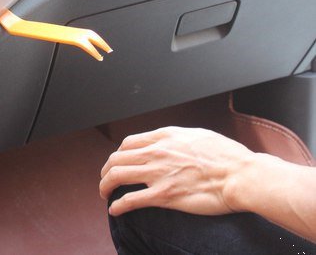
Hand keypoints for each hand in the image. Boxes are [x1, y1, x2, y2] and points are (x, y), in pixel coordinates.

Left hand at [99, 126, 255, 216]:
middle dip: (106, 171)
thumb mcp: (197, 135)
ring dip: (104, 186)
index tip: (119, 163)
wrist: (241, 175)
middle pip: (116, 159)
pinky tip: (115, 210)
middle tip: (106, 180)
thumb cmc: (227, 156)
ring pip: (116, 176)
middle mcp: (156, 152)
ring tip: (104, 194)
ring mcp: (158, 174)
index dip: (118, 154)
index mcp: (164, 137)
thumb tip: (169, 142)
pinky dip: (117, 205)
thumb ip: (177, 138)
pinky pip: (130, 200)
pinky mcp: (163, 196)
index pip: (128, 143)